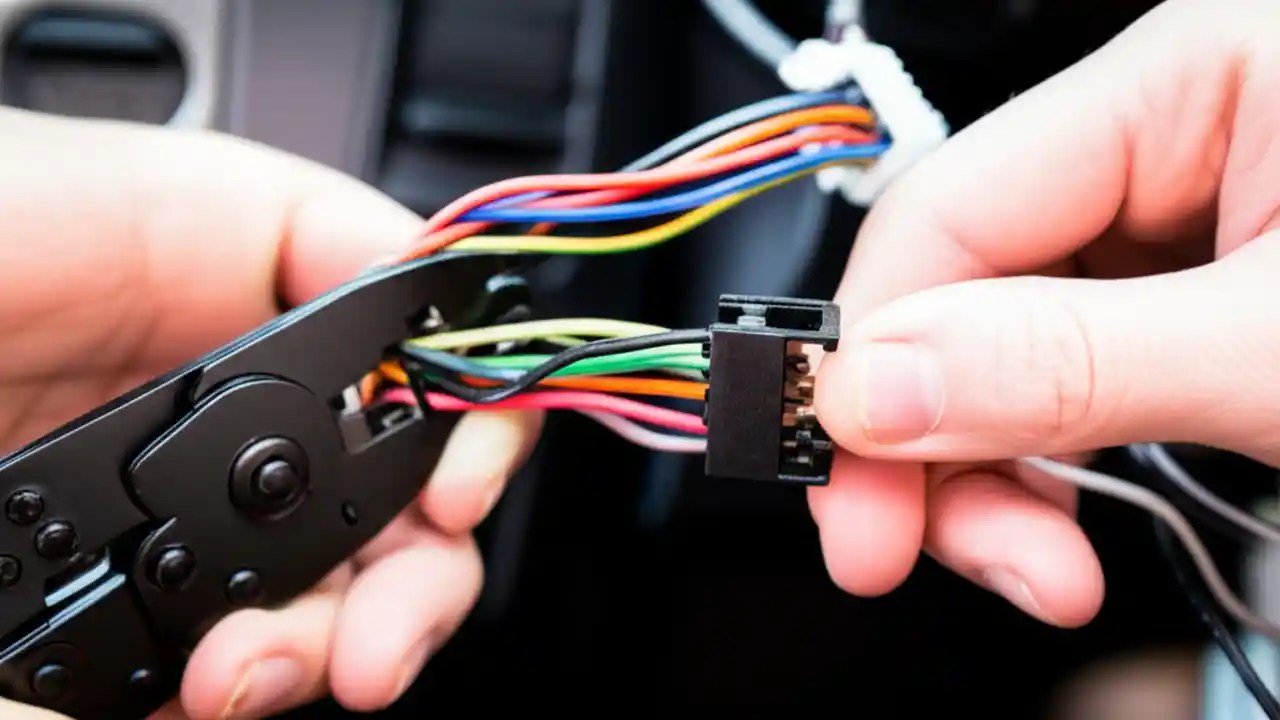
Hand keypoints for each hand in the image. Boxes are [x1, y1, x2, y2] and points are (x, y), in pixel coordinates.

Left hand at [0, 109, 539, 717]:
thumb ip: (253, 232)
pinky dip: (228, 684)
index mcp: (204, 265)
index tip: (460, 483)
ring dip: (319, 644)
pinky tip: (188, 693)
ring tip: (248, 680)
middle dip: (411, 568)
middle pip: (381, 479)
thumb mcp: (73, 194)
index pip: (396, 318)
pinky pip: (209, 648)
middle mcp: (194, 388)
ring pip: (311, 584)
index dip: (463, 399)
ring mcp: (149, 501)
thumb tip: (386, 320)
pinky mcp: (95, 595)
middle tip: (380, 641)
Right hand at [810, 0, 1279, 626]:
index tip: (840, 480)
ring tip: (1036, 564)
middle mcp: (1180, 130)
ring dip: (992, 472)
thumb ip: (1069, 364)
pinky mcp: (1199, 293)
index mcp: (1202, 68)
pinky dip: (1050, 465)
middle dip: (932, 438)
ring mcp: (1186, 216)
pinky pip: (1068, 373)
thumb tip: (876, 384)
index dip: (872, 353)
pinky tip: (1066, 523)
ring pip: (1004, 345)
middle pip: (967, 287)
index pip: (953, 208)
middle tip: (909, 548)